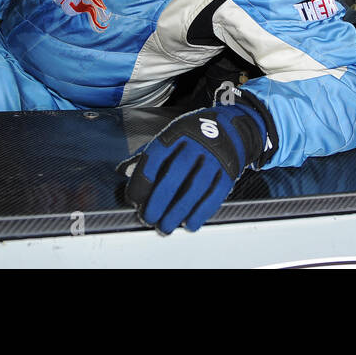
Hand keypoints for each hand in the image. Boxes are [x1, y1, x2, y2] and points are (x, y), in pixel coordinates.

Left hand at [119, 102, 267, 233]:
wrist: (231, 127)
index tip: (134, 199)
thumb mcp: (171, 134)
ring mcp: (214, 158)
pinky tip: (189, 224)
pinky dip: (201, 213)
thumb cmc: (193, 135)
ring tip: (166, 226)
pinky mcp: (228, 172)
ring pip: (195, 189)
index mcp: (176, 133)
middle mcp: (196, 144)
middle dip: (159, 201)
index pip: (155, 157)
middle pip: (175, 175)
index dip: (142, 180)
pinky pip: (214, 195)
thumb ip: (149, 154)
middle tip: (149, 218)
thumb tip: (124, 171)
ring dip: (178, 212)